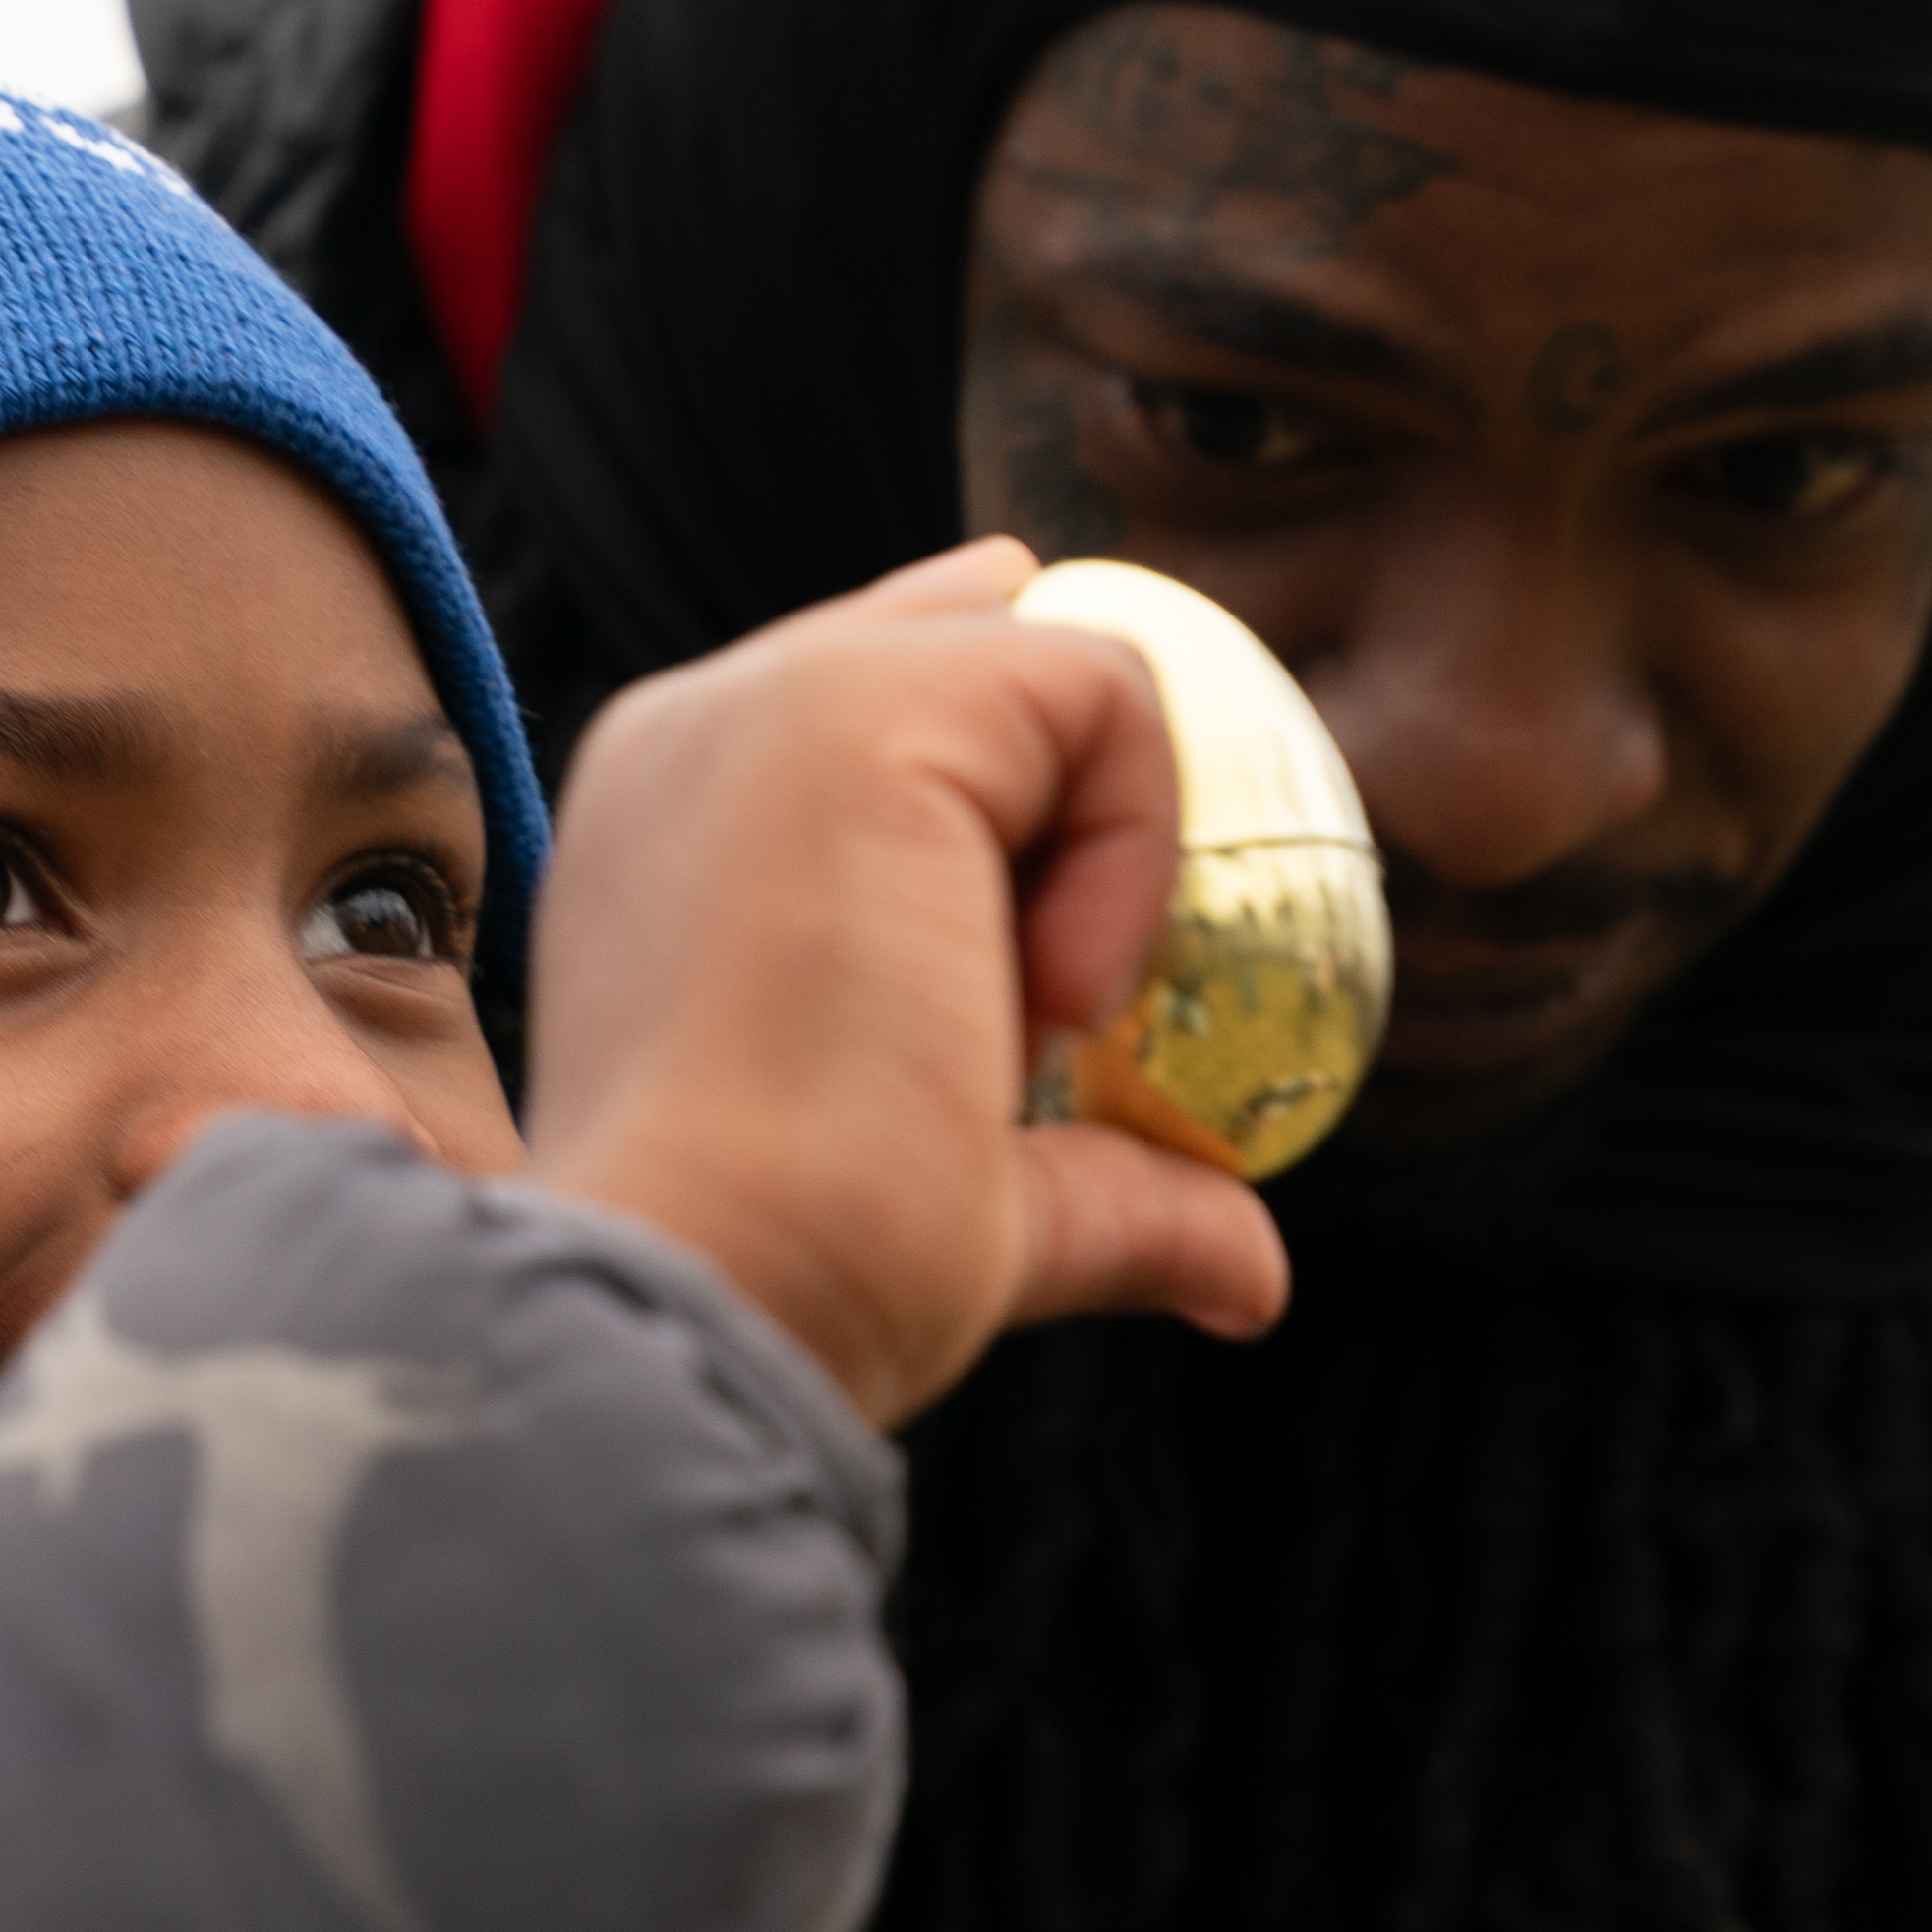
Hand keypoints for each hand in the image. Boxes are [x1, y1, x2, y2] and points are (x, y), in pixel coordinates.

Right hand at [524, 539, 1291, 1426]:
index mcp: (678, 830)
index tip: (1089, 898)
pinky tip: (1055, 989)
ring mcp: (763, 700)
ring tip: (1027, 1019)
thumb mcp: (966, 1200)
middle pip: (963, 635)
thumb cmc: (801, 1277)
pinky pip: (1100, 689)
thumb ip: (1107, 1186)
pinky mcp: (857, 703)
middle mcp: (699, 738)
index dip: (1017, 753)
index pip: (875, 689)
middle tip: (1081, 993)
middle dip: (1076, 781)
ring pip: (1042, 667)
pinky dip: (1133, 841)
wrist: (710, 1296)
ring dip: (1101, 843)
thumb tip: (1253, 1275)